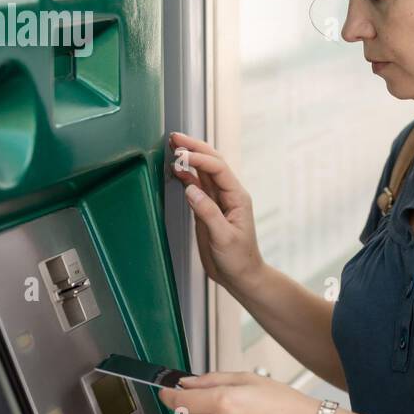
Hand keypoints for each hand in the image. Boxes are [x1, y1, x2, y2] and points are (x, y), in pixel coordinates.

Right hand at [169, 131, 265, 290]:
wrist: (240, 275)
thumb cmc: (238, 259)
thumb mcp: (223, 237)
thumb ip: (207, 212)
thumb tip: (191, 189)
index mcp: (237, 198)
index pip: (218, 169)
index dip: (199, 158)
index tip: (180, 154)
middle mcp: (229, 195)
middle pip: (212, 163)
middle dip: (195, 148)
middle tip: (175, 137)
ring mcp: (218, 200)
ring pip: (203, 172)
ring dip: (189, 158)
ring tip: (172, 146)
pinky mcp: (208, 209)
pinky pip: (197, 186)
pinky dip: (186, 175)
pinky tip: (176, 169)